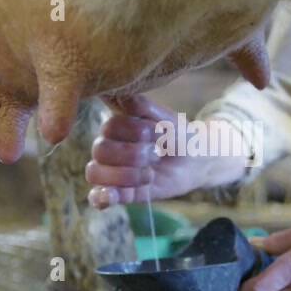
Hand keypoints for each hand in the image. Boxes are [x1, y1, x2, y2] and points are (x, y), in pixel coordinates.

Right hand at [86, 95, 245, 207]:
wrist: (194, 161)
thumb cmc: (178, 135)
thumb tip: (118, 93)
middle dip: (132, 155)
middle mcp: (109, 147)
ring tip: (149, 175)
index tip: (156, 133)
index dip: (133, 132)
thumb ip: (142, 107)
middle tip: (156, 155)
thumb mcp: (165, 118)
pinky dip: (100, 197)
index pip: (109, 128)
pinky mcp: (119, 193)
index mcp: (117, 126)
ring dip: (124, 175)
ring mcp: (111, 170)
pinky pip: (97, 197)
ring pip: (95, 173)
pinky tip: (110, 196)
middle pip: (100, 151)